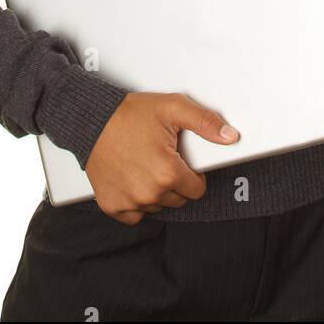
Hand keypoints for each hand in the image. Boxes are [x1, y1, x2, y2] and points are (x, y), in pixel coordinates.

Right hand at [84, 90, 239, 224]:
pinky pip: (135, 215)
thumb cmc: (129, 114)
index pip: (197, 189)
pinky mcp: (113, 206)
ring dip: (155, 191)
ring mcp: (130, 202)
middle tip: (161, 158)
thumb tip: (231, 136)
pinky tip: (132, 179)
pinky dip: (136, 201)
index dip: (193, 174)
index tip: (181, 161)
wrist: (92, 120)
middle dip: (174, 182)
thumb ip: (205, 122)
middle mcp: (149, 193)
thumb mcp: (173, 108)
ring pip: (157, 207)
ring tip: (145, 165)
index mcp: (168, 173)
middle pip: (179, 199)